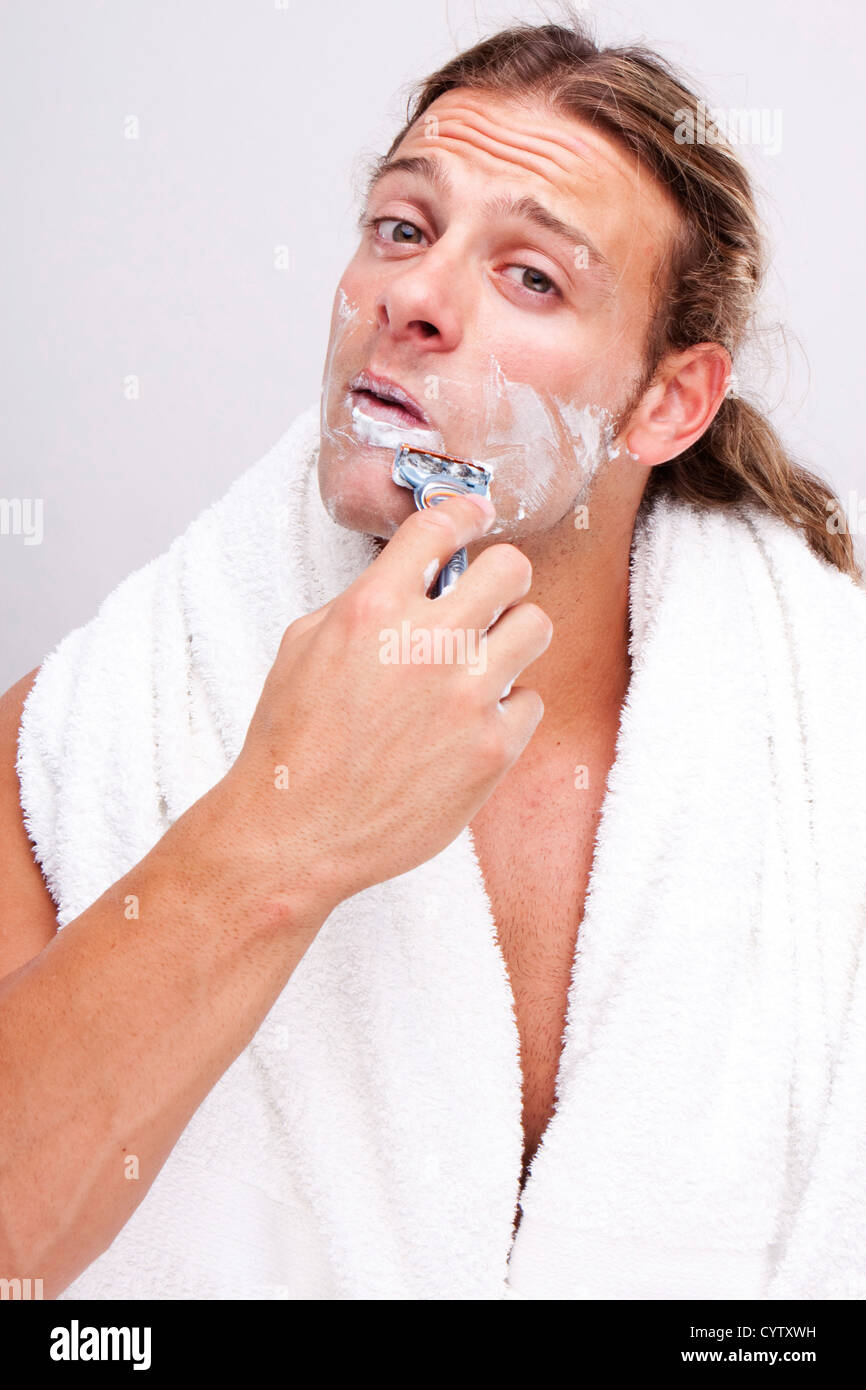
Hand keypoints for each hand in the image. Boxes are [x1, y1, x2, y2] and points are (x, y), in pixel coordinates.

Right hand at [210, 493, 551, 918]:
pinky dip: (507, 708)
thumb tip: (412, 576)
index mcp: (373, 609)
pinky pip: (531, 702)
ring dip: (511, 637)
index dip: (462, 513)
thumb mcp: (304, 646)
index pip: (440, 526)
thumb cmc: (293, 742)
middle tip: (487, 597)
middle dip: (499, 576)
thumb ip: (362, 601)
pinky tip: (471, 724)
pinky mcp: (492, 749)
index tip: (473, 517)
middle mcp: (427, 645)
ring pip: (536, 627)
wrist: (298, 833)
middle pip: (512, 567)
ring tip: (484, 660)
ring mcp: (468, 698)